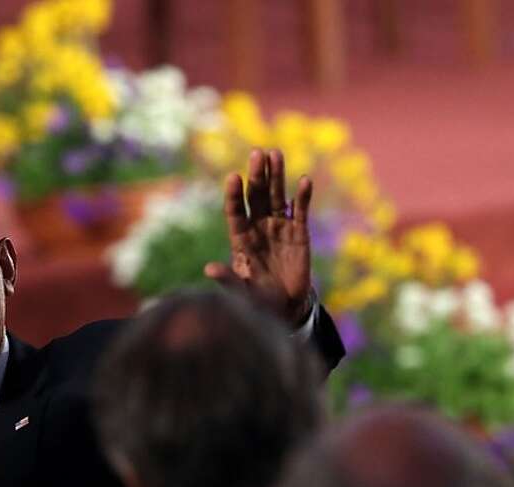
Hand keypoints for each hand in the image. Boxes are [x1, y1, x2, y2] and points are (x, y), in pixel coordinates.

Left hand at [205, 148, 313, 326]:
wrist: (283, 307)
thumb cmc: (256, 300)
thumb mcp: (241, 292)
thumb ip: (227, 279)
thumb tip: (209, 268)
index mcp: (240, 239)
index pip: (235, 212)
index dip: (234, 195)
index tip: (233, 177)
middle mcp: (258, 228)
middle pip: (256, 197)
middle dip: (256, 176)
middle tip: (257, 153)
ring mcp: (279, 228)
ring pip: (277, 196)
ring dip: (277, 176)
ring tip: (275, 154)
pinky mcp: (299, 233)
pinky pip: (301, 211)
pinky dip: (303, 196)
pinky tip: (304, 180)